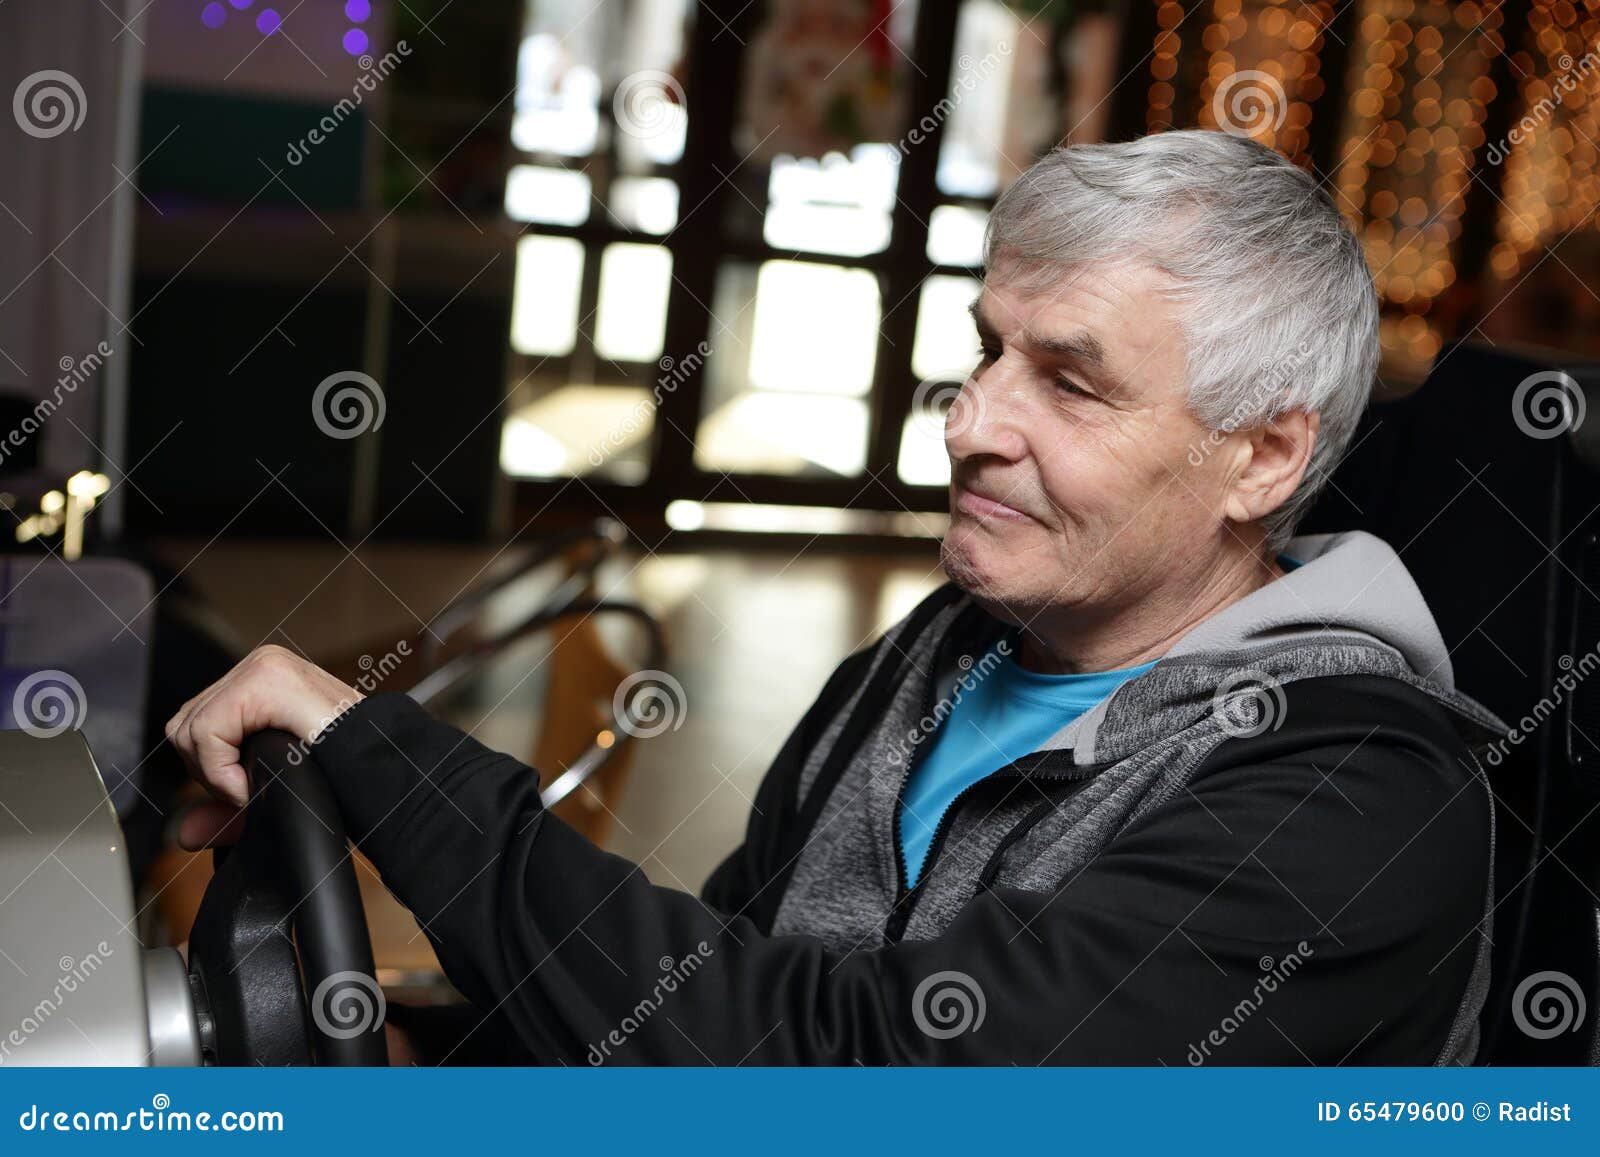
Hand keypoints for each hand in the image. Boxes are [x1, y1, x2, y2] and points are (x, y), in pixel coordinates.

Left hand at [166, 645, 360, 847]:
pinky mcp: (269, 680)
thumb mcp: (277, 784)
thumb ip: (229, 805)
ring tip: (260, 784)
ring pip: (187, 730)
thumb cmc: (347, 777)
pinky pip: (207, 733)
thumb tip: (183, 833)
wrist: (389, 774)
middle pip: (183, 726)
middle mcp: (263, 664)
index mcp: (265, 679)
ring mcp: (266, 666)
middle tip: (253, 789)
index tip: (250, 791)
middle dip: (209, 773)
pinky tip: (257, 783)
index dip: (212, 771)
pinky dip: (222, 772)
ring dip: (217, 773)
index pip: (196, 724)